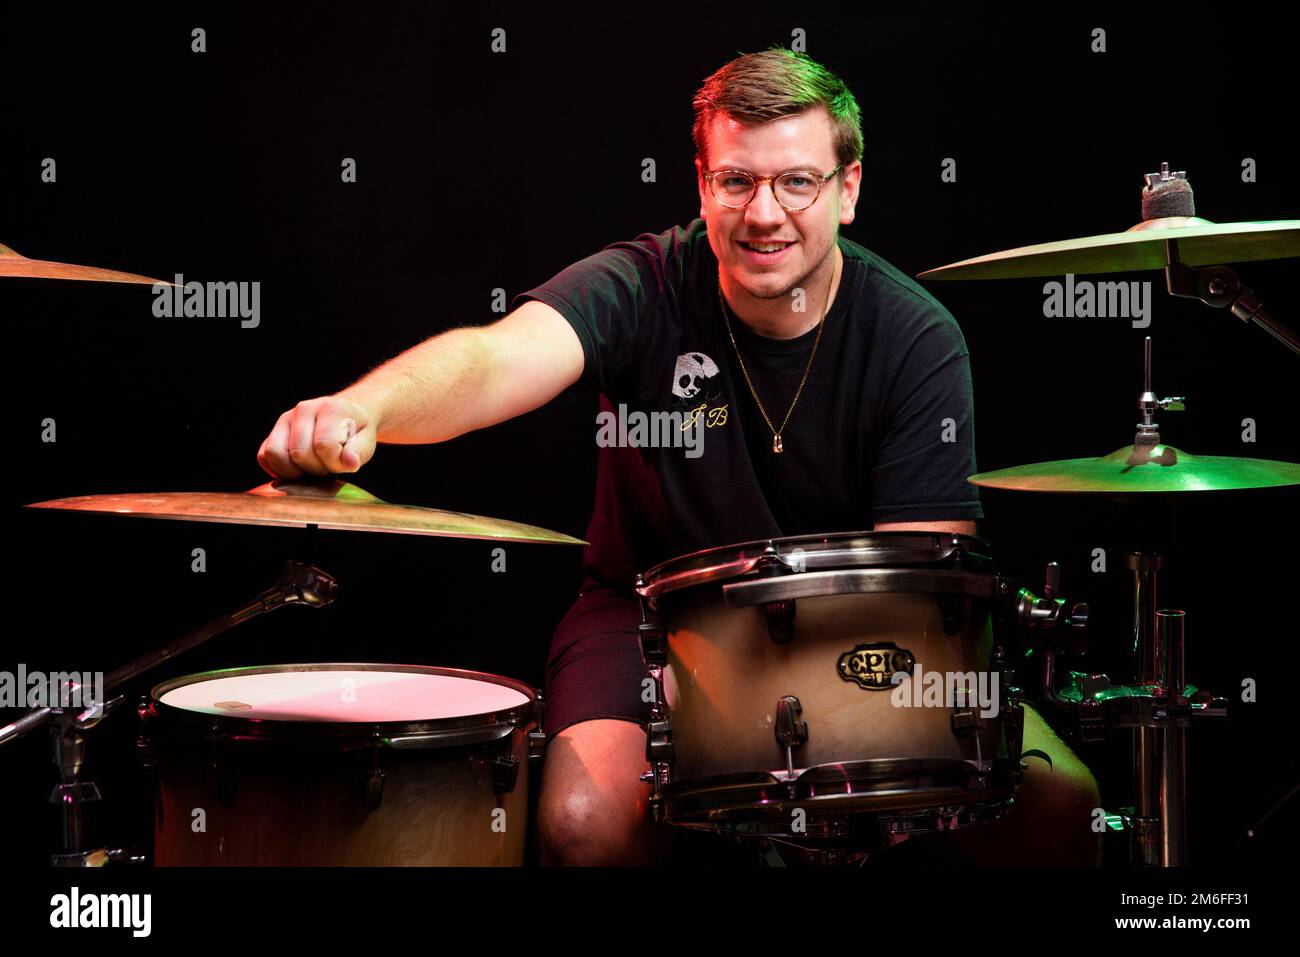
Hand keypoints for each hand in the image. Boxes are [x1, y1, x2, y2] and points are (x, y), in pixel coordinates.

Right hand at [256, 395, 376, 477]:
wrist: (344, 419)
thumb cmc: (355, 433)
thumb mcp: (366, 441)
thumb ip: (359, 452)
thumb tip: (349, 462)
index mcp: (330, 408)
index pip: (324, 445)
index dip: (334, 463)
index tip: (344, 462)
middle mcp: (304, 409)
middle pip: (299, 453)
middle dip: (316, 469)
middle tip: (328, 465)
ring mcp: (285, 419)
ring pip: (275, 454)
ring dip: (295, 471)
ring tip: (312, 467)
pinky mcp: (273, 433)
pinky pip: (264, 456)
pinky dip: (278, 469)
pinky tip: (297, 469)